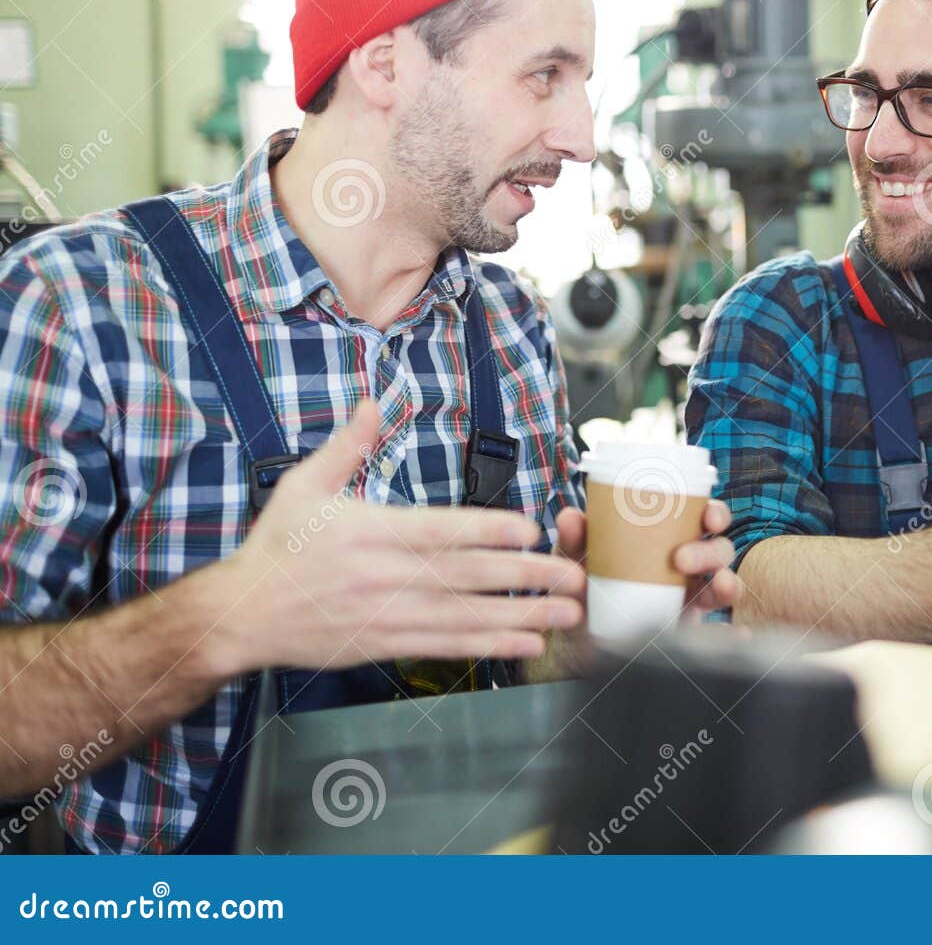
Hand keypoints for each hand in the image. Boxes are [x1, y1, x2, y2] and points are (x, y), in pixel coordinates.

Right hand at [201, 401, 586, 672]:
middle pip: (466, 577)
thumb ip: (347, 446)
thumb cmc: (275, 547)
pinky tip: (527, 645)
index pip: (438, 530)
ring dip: (522, 617)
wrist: (240, 615)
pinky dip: (489, 647)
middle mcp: (383, 576)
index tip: (530, 529)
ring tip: (567, 615)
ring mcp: (387, 616)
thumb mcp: (303, 486)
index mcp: (369, 532)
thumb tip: (373, 402)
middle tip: (573, 578)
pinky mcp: (386, 645)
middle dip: (525, 578)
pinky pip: (447, 647)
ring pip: (466, 617)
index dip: (487, 531)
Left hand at [552, 498, 741, 622]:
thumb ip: (574, 540)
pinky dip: (732, 631)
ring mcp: (690, 597)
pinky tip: (737, 633)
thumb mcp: (576, 560)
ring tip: (717, 587)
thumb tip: (570, 517)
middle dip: (711, 550)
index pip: (703, 518)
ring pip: (725, 585)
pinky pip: (720, 629)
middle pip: (719, 550)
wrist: (578, 633)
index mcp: (667, 538)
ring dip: (728, 583)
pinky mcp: (688, 627)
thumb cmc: (585, 584)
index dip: (715, 514)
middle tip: (681, 559)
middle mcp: (686, 564)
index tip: (709, 518)